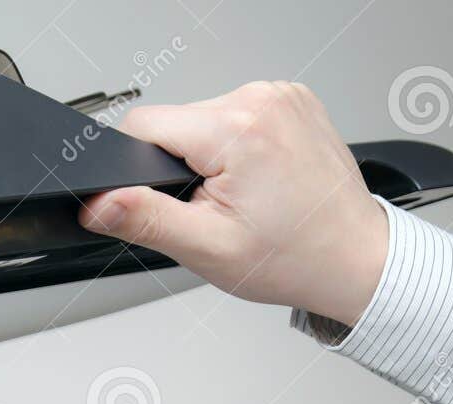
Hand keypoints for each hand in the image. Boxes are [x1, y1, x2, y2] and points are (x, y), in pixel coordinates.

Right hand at [79, 82, 387, 327]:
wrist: (353, 260)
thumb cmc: (294, 258)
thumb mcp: (207, 248)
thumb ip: (145, 220)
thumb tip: (99, 203)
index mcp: (238, 129)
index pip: (144, 125)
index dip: (138, 169)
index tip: (173, 201)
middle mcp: (262, 99)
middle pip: (177, 123)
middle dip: (182, 167)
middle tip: (218, 209)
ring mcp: (282, 95)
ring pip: (205, 120)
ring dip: (211, 157)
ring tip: (245, 197)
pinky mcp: (293, 100)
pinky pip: (239, 116)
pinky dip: (238, 147)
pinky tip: (261, 179)